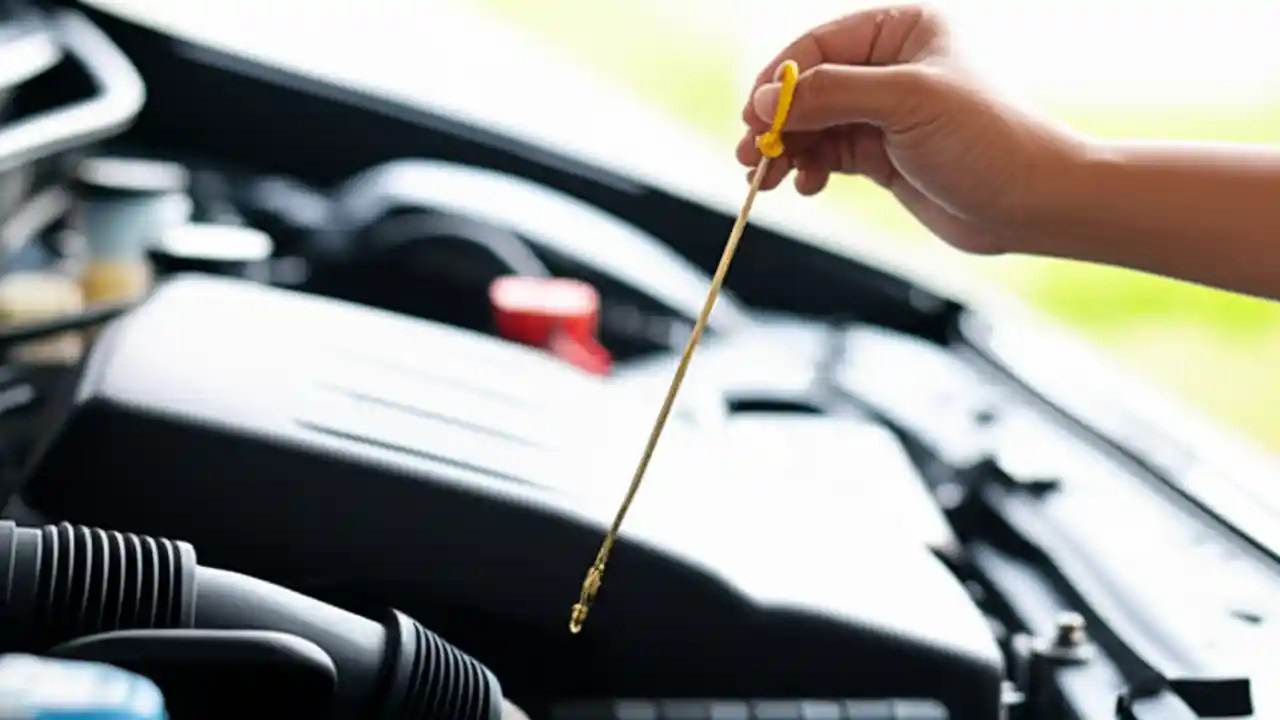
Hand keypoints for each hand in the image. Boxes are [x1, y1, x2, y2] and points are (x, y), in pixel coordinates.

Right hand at [737, 4, 1084, 254]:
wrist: (1030, 203)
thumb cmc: (985, 140)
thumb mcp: (904, 103)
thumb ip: (831, 95)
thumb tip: (765, 99)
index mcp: (901, 29)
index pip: (818, 46)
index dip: (779, 81)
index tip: (753, 117)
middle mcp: (891, 65)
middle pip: (809, 88)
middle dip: (776, 122)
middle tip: (749, 156)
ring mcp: (884, 111)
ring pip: (813, 125)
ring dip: (786, 151)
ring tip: (766, 180)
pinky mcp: (883, 153)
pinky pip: (828, 154)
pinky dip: (809, 169)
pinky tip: (806, 186)